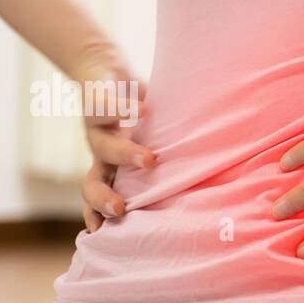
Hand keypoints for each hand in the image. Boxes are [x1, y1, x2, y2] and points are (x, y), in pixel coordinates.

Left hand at [71, 47, 155, 233]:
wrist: (103, 69)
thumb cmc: (141, 116)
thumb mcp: (154, 145)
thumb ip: (170, 168)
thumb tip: (211, 196)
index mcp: (112, 170)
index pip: (99, 200)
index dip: (97, 216)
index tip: (102, 233)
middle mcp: (102, 154)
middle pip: (92, 182)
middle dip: (103, 198)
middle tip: (120, 208)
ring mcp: (98, 128)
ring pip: (102, 148)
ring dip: (125, 155)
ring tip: (150, 159)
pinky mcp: (99, 100)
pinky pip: (107, 107)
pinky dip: (124, 109)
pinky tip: (143, 110)